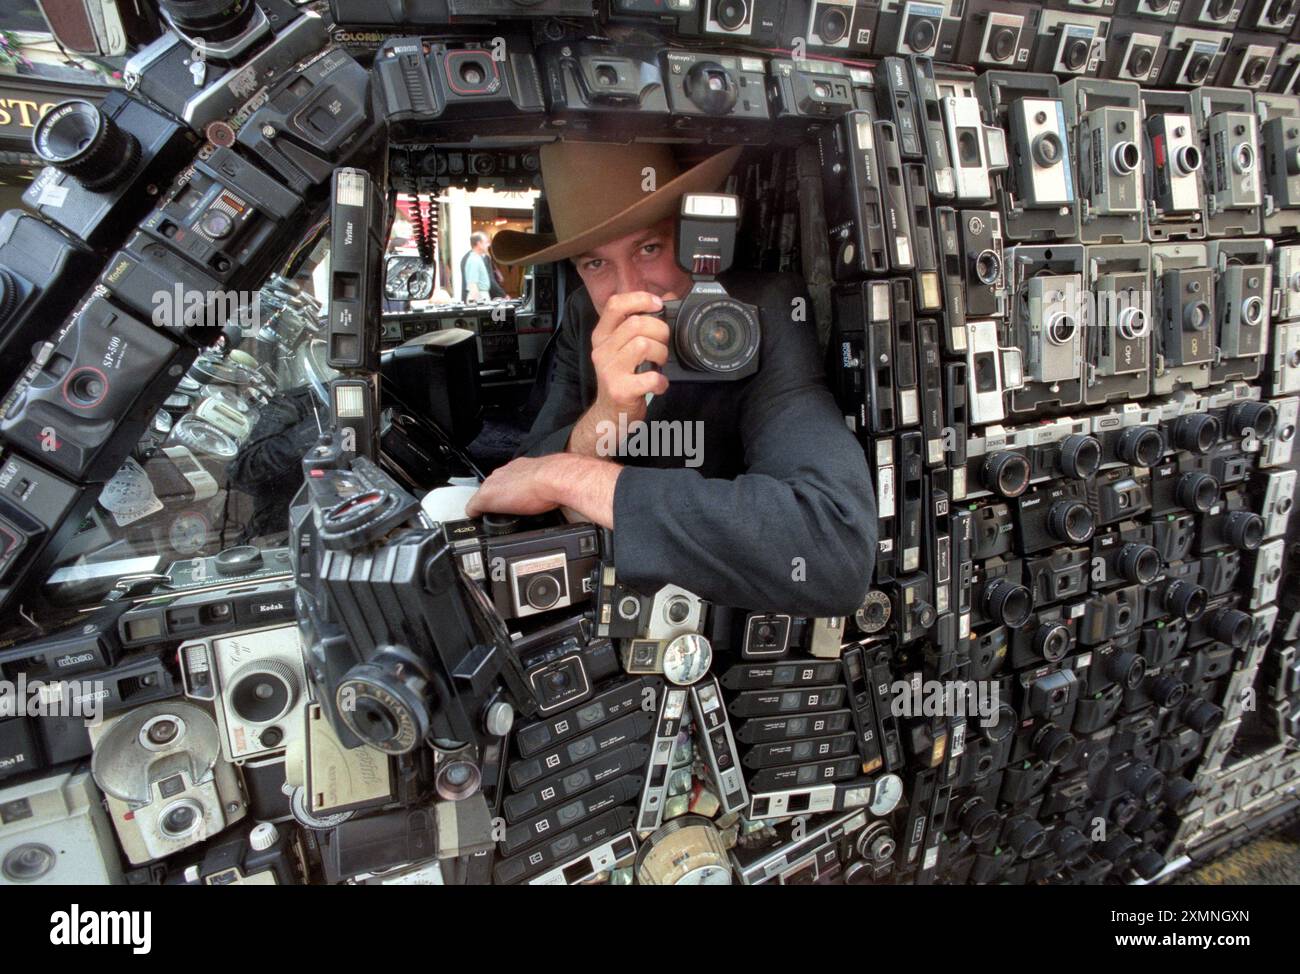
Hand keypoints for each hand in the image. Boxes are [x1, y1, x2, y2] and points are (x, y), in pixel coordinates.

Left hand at [465, 454, 620, 528]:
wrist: (557, 477)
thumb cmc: (561, 479)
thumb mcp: (556, 480)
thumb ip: (555, 483)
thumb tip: (571, 490)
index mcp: (522, 466)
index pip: (508, 478)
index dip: (508, 491)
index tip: (510, 499)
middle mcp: (506, 472)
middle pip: (492, 485)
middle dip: (494, 498)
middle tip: (498, 511)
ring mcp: (496, 484)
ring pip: (482, 495)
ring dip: (485, 506)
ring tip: (488, 517)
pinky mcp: (489, 497)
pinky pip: (474, 508)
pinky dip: (475, 515)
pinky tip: (477, 522)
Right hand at [589, 290, 679, 419]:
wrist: (609, 414)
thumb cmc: (621, 378)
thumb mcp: (622, 349)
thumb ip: (639, 326)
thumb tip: (668, 298)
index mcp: (602, 337)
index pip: (615, 305)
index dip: (639, 299)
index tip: (657, 304)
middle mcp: (602, 351)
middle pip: (636, 324)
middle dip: (659, 331)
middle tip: (662, 343)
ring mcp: (609, 371)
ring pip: (643, 345)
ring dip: (660, 353)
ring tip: (659, 363)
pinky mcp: (620, 390)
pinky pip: (650, 377)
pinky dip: (661, 381)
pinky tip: (658, 384)